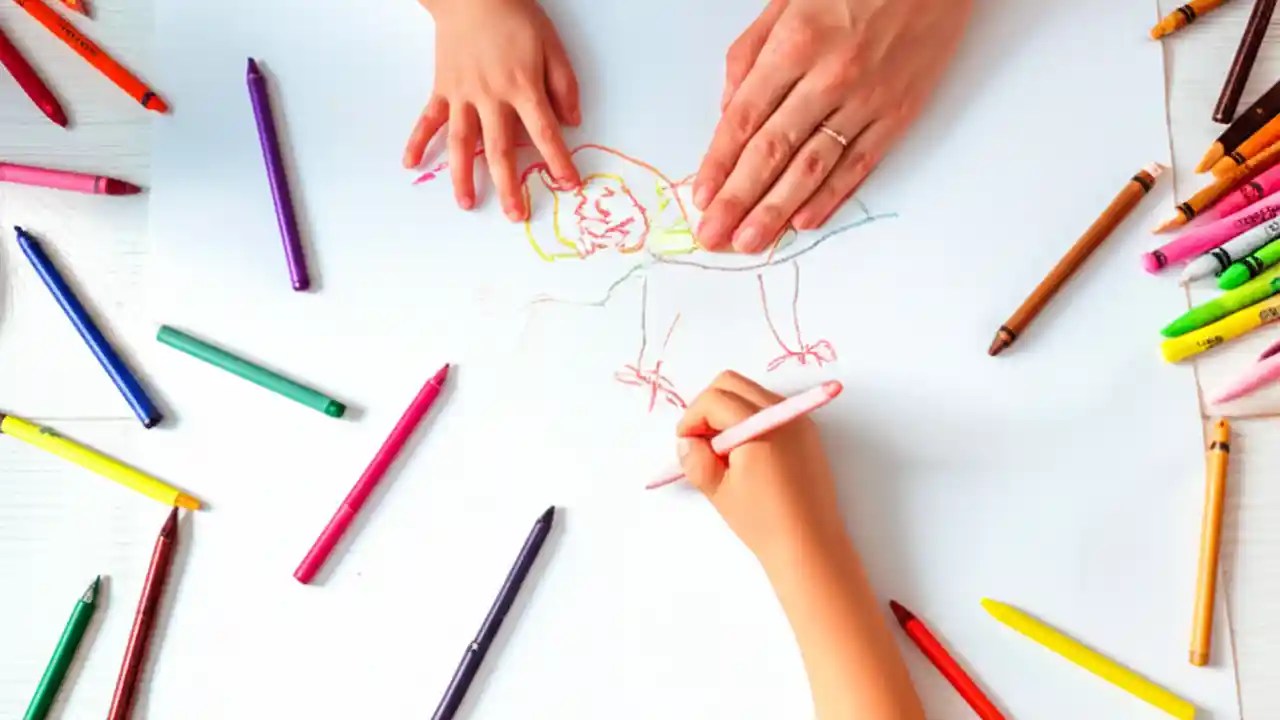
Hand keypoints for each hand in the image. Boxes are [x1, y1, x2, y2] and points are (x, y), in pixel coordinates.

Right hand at [403, 0, 581, 220]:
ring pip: (463, 142)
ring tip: (466, 203)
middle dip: (509, 185)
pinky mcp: (442, 88)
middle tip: (514, 215)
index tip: (567, 184)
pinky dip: (418, 141)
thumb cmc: (516, 17)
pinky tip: (411, 164)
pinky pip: (429, 119)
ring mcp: (463, 94)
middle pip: (501, 149)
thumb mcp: (551, 46)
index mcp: (522, 86)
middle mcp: (491, 96)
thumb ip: (563, 85)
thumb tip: (571, 121)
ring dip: (463, 176)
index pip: (544, 132)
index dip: (557, 160)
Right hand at [676, 371, 844, 563]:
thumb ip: (695, 460)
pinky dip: (748, 419)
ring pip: (751, 392)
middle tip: (700, 442)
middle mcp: (784, 413)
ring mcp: (799, 420)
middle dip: (708, 407)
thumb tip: (687, 442)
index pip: (715, 398)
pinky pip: (769, 408)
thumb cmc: (764, 522)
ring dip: (728, 411)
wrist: (811, 546)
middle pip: (733, 383)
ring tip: (722, 453)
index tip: (686, 445)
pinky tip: (744, 454)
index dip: (692, 418)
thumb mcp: (719, 491)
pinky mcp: (807, 433)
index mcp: (761, 425)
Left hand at [694, 0, 972, 252]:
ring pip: (813, 166)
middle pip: (772, 151)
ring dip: (777, 210)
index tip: (702, 196)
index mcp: (795, 44)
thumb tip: (729, 110)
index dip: (719, 163)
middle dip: (738, 199)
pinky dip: (831, 196)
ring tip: (751, 241)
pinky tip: (804, 220)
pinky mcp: (900, 111)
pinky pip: (859, 163)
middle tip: (714, 235)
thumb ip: (750, 54)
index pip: (744, 118)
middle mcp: (830, 76)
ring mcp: (868, 98)